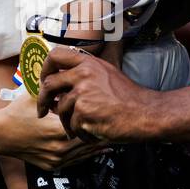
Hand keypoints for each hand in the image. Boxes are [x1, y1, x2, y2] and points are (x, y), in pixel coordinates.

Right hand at [0, 89, 105, 169]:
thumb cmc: (17, 112)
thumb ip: (54, 88)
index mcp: (59, 128)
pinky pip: (76, 161)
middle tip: (115, 125)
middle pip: (91, 141)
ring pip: (86, 153)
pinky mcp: (53, 165)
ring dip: (99, 146)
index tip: (110, 112)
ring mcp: (57, 158)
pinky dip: (88, 155)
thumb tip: (69, 74)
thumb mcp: (35, 96)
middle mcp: (60, 146)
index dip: (99, 118)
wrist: (0, 134)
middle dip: (103, 133)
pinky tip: (99, 150)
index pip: (87, 124)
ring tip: (112, 138)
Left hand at [36, 47, 159, 142]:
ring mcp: (83, 94)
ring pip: (60, 110)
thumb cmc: (130, 98)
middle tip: (43, 111)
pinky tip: (95, 132)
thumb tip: (62, 83)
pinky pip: (73, 126)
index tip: (43, 81)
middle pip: (49, 85)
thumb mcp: (107, 75)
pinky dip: (82, 133)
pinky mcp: (84, 113)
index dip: (45, 69)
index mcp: (88, 63)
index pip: (55, 56)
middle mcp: (83, 75)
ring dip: (69, 122)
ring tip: (83, 127)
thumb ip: (85, 74)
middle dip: (43, 100)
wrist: (146, 113)